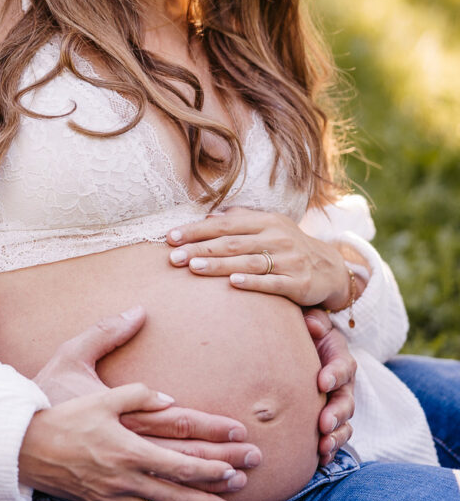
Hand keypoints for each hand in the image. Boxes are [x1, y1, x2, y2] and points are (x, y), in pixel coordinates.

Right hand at [25, 307, 261, 500]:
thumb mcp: (99, 396)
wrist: (22, 448)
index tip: (235, 465)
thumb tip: (171, 398)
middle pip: (179, 491)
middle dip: (213, 493)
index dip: (211, 466)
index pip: (181, 462)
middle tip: (241, 495)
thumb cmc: (61, 415)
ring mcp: (113, 497)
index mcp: (129, 447)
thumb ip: (137, 394)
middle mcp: (125, 477)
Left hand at [167, 208, 350, 309]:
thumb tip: (209, 217)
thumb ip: (241, 220)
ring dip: (219, 264)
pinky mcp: (299, 283)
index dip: (196, 230)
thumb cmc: (289, 246)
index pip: (225, 225)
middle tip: (173, 257)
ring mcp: (289, 260)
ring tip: (193, 267)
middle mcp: (278, 238)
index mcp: (266, 222)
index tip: (170, 237)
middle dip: (200, 248)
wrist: (330, 268)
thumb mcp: (269, 227)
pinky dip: (252, 283)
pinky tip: (232, 284)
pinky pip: (272, 283)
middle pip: (232, 243)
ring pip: (248, 262)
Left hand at [305, 308, 355, 464]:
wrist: (301, 350)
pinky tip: (319, 460)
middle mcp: (343, 386)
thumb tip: (312, 325)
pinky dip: (330, 450)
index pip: (343, 367)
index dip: (335, 374)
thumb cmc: (304, 335)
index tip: (322, 381)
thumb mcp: (311, 323)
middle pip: (346, 402)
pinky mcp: (328, 421)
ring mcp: (337, 406)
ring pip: (344, 424)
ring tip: (323, 446)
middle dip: (336, 414)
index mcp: (339, 360)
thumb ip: (314, 322)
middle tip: (323, 423)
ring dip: (336, 437)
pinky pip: (335, 438)